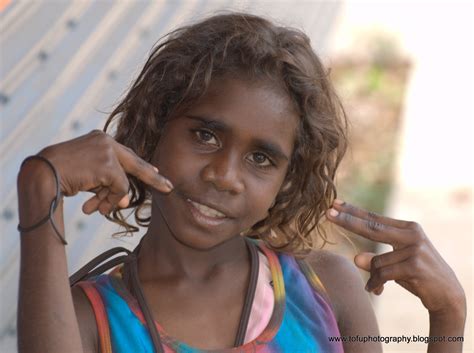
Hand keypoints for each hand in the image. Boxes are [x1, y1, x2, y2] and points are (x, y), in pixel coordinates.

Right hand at [29, 130, 172, 215]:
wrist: (41, 174)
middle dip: (153, 178)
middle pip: (136, 163)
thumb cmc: (60, 175)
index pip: (127, 155)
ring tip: (97, 208)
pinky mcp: (108, 164)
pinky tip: (94, 206)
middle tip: (169, 188)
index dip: (142, 166)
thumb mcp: (88, 177)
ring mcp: (108, 151)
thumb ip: (108, 184)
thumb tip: (126, 203)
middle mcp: (106, 141)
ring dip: (110, 199)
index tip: (157, 172)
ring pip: (123, 182)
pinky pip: (119, 189)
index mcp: (100, 139)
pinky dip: (109, 200)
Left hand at [326, 199, 465, 315]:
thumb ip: (376, 258)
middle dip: (348, 221)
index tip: (335, 203)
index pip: (375, 218)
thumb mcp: (394, 263)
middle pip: (372, 227)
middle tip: (327, 214)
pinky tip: (375, 290)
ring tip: (375, 285)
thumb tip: (356, 258)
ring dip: (372, 276)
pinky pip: (383, 274)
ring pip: (376, 262)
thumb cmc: (416, 275)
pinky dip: (375, 283)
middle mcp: (412, 234)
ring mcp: (414, 249)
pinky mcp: (414, 266)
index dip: (353, 211)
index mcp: (408, 228)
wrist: (447, 294)